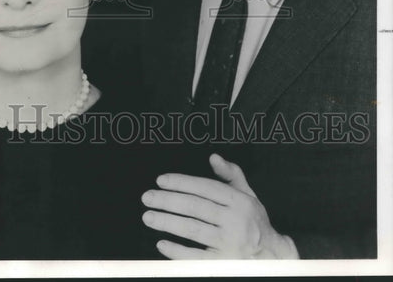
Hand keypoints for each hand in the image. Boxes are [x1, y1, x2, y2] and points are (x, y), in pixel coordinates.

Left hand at [141, 153, 298, 258]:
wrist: (273, 257)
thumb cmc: (255, 222)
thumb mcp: (248, 195)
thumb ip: (231, 175)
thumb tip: (213, 157)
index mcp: (239, 201)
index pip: (205, 187)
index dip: (182, 182)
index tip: (161, 180)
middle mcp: (235, 221)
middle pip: (195, 207)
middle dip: (168, 201)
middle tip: (147, 197)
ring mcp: (229, 244)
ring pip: (193, 230)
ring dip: (167, 222)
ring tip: (148, 217)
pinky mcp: (223, 263)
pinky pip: (196, 257)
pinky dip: (177, 251)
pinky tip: (161, 244)